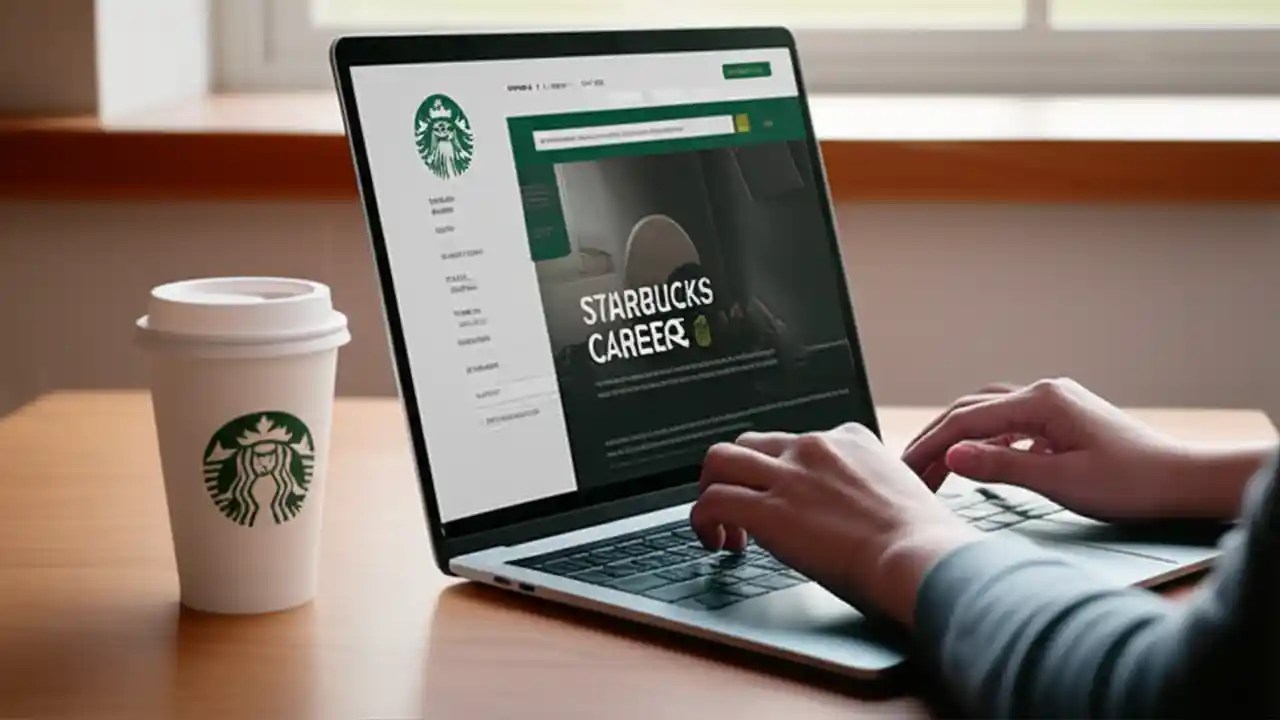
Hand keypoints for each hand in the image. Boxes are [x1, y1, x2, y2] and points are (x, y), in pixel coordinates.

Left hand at [691, 424, 981, 626]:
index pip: (796, 441)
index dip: (781, 473)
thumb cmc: (924, 542)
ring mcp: (789, 475)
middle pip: (749, 443)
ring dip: (710, 490)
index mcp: (850, 439)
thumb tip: (864, 512)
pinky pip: (712, 501)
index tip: (785, 501)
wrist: (922, 558)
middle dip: (739, 476)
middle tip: (742, 511)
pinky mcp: (769, 510)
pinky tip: (717, 542)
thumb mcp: (904, 493)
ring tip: (720, 523)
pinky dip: (703, 520)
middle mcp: (814, 447)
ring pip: (719, 460)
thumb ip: (874, 489)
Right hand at [903, 377, 1270, 521]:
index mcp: (1041, 401)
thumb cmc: (1130, 483)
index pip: (966, 420)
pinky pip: (1011, 426)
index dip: (930, 445)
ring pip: (989, 415)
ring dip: (957, 438)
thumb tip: (951, 454)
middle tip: (907, 470)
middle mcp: (1044, 393)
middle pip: (971, 410)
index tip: (902, 468)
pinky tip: (977, 462)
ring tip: (932, 467)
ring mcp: (1054, 404)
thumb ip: (1001, 466)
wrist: (1181, 481)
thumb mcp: (1060, 481)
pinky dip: (986, 442)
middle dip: (936, 439)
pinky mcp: (1063, 420)